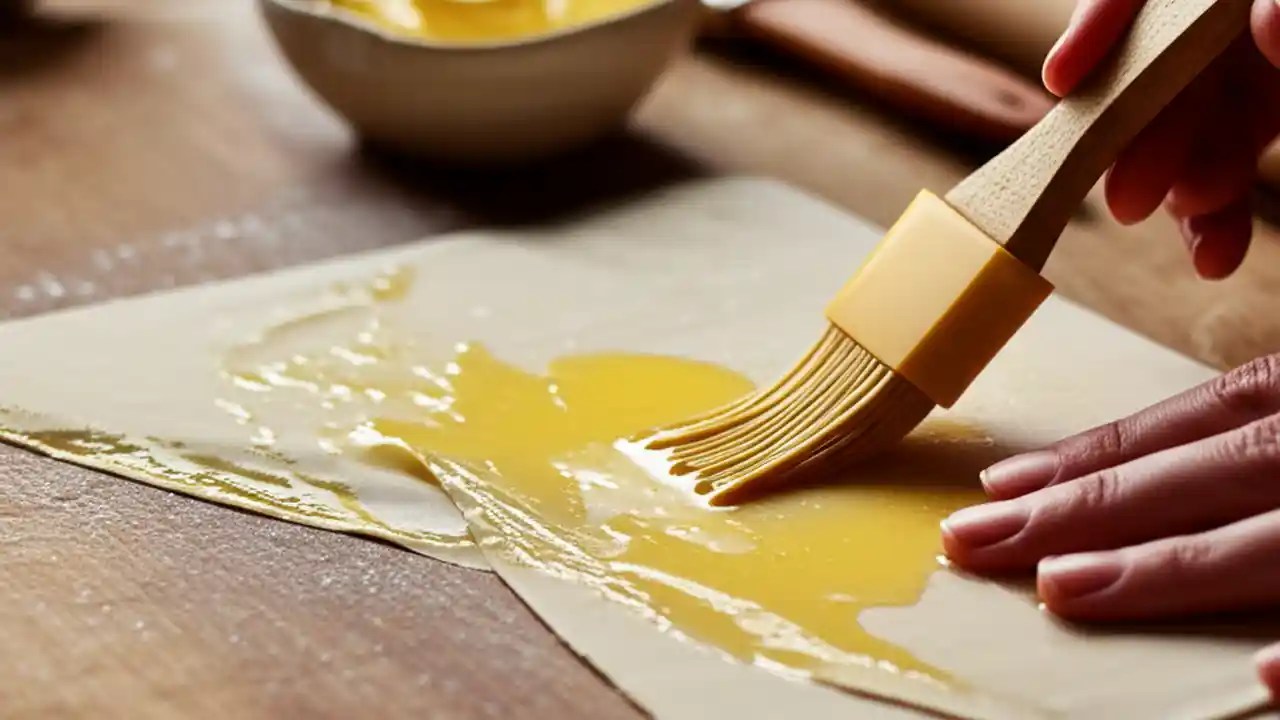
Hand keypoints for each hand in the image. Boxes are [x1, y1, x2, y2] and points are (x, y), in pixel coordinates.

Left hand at [941, 355, 1279, 696]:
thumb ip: (1253, 441)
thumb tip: (1161, 474)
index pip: (1192, 420)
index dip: (1093, 454)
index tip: (997, 484)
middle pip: (1197, 478)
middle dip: (1079, 510)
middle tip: (973, 539)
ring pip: (1269, 542)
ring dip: (1166, 566)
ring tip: (1061, 588)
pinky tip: (1259, 675)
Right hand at [1045, 0, 1279, 278]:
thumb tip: (1269, 20)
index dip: (1097, 29)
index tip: (1063, 78)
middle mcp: (1206, 27)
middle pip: (1150, 75)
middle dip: (1135, 134)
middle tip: (1128, 193)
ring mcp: (1228, 82)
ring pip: (1184, 138)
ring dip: (1179, 186)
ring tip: (1188, 210)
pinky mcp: (1247, 126)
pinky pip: (1224, 177)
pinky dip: (1217, 223)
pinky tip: (1213, 257)